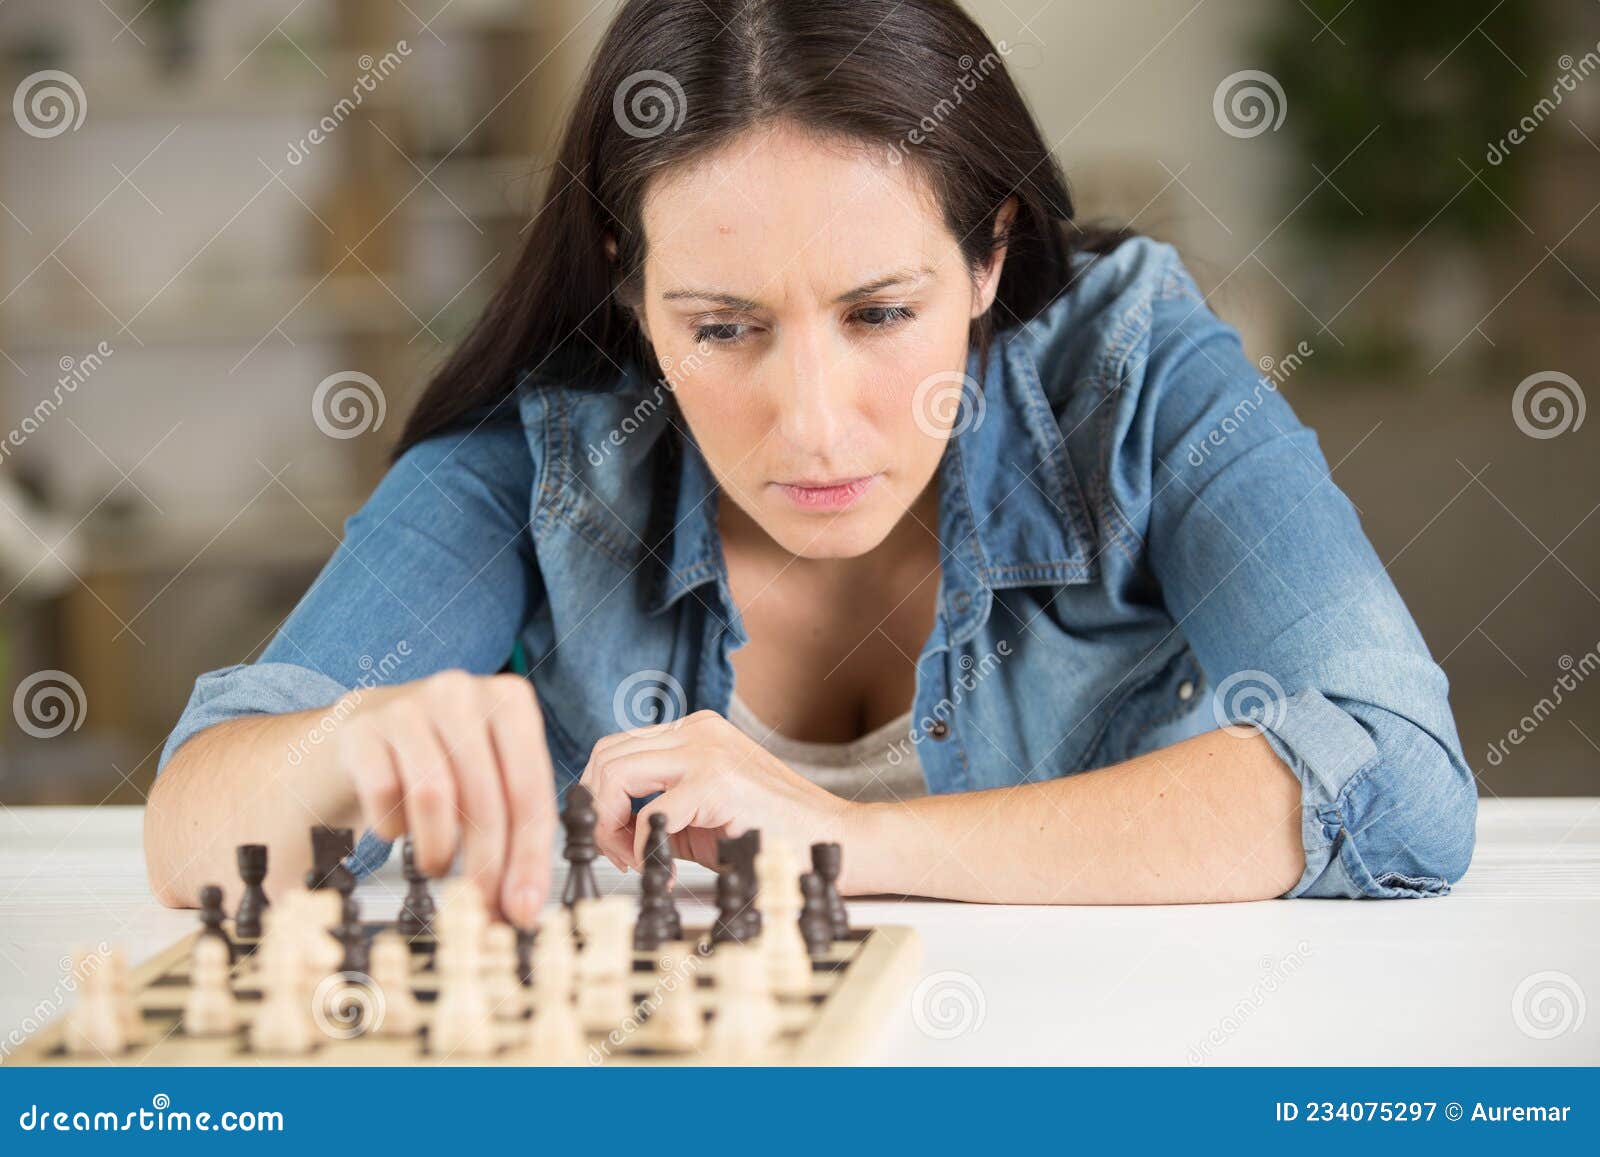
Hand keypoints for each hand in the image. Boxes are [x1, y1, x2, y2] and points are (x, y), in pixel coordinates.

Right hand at [332, 670, 556, 927]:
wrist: (359, 735)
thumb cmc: (438, 759)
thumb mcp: (489, 776)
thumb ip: (515, 826)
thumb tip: (525, 901)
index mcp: (510, 700)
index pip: (531, 789)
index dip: (529, 856)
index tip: (523, 905)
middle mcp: (461, 692)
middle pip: (486, 797)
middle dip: (487, 865)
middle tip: (480, 904)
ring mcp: (407, 706)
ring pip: (435, 796)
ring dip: (438, 849)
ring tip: (437, 865)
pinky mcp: (361, 729)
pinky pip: (384, 794)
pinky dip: (393, 826)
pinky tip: (398, 827)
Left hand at [580, 710, 856, 873]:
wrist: (840, 841)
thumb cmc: (778, 834)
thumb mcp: (706, 814)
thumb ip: (660, 807)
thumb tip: (611, 827)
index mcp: (696, 731)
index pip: (617, 749)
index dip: (602, 799)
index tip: (616, 840)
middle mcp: (698, 731)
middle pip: (606, 756)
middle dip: (597, 812)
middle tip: (618, 854)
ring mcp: (707, 750)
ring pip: (615, 774)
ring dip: (610, 828)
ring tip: (636, 861)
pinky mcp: (717, 782)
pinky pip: (648, 814)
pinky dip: (642, 850)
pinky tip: (664, 871)